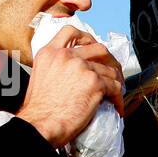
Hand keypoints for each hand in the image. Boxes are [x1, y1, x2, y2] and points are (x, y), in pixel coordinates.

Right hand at [16, 25, 124, 147]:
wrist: (41, 124)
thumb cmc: (39, 109)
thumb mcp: (40, 76)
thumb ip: (55, 67)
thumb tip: (71, 72)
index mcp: (50, 53)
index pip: (71, 32)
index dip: (87, 38)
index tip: (94, 46)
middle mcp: (67, 56)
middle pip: (99, 49)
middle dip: (110, 60)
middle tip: (112, 72)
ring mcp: (82, 68)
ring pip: (110, 70)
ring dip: (116, 82)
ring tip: (115, 93)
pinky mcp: (96, 83)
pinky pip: (116, 87)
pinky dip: (119, 98)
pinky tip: (116, 106)